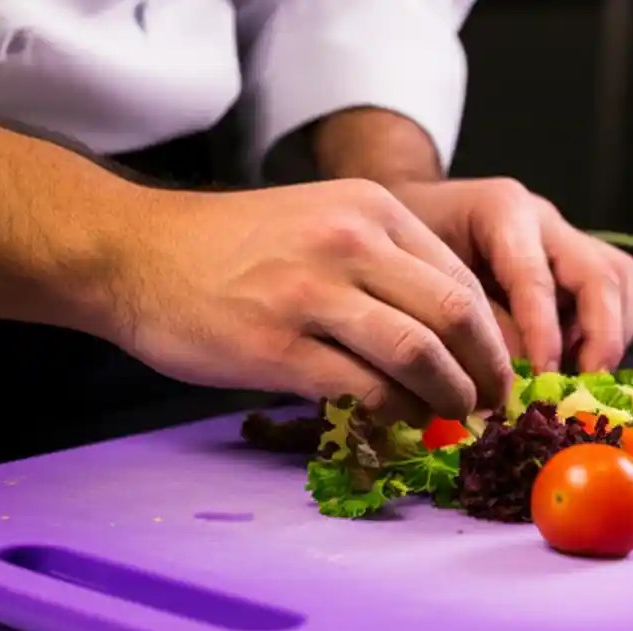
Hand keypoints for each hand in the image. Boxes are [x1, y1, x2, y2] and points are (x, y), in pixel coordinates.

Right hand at [103, 179, 511, 423]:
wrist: (135, 252)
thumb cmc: (231, 246)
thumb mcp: (320, 222)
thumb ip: (382, 266)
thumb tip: (446, 340)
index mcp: (371, 209)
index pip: (460, 279)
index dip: (491, 334)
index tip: (497, 371)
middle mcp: (350, 242)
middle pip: (455, 313)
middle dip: (486, 369)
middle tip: (492, 404)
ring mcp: (313, 292)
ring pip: (418, 352)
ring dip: (449, 395)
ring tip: (453, 417)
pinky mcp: (277, 344)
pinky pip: (363, 387)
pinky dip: (395, 411)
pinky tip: (400, 420)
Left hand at [388, 179, 632, 372]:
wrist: (409, 210)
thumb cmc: (407, 244)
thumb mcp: (426, 278)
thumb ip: (475, 320)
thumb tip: (515, 372)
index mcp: (503, 211)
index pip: (536, 277)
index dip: (544, 333)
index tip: (543, 379)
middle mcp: (544, 218)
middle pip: (601, 272)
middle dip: (602, 335)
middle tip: (587, 384)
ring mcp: (565, 235)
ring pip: (618, 278)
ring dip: (611, 333)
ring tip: (585, 376)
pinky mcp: (576, 257)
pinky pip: (613, 291)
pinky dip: (606, 329)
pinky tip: (578, 361)